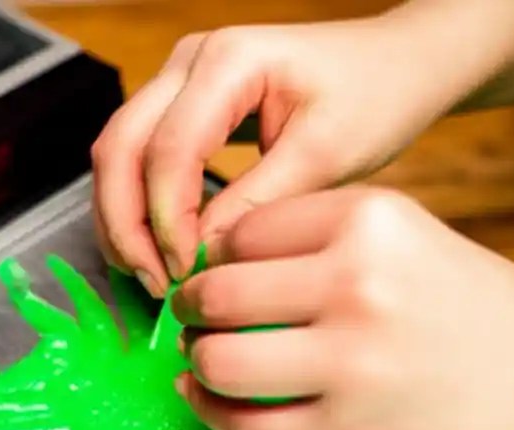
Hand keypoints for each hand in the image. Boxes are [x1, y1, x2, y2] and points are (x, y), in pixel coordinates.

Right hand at [90, 8, 504, 296]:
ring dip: (123, 219)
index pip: (168, 149)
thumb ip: (259, 203)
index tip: (187, 275)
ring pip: (117, 154)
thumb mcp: (326, 156)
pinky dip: (139, 209)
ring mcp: (181, 81)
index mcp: (228, 61)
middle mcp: (191, 61)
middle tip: (154, 284)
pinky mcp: (185, 107)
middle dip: (126, 223)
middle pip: (120, 146)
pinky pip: (139, 158)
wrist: (396, 66)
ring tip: (150, 278)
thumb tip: (203, 260)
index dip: (167, 220)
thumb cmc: (375, 96)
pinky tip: (157, 253)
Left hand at [171, 187, 513, 429]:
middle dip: (192, 307)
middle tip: (192, 315)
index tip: (212, 269)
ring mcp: (350, 364)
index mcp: (370, 220)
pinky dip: (214, 415)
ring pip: (220, 362)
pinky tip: (211, 401)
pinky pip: (247, 426)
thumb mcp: (409, 238)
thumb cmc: (477, 313)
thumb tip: (218, 257)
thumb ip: (320, 237)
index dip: (216, 254)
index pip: (245, 229)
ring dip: (198, 362)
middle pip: (220, 293)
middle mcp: (355, 284)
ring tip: (204, 359)